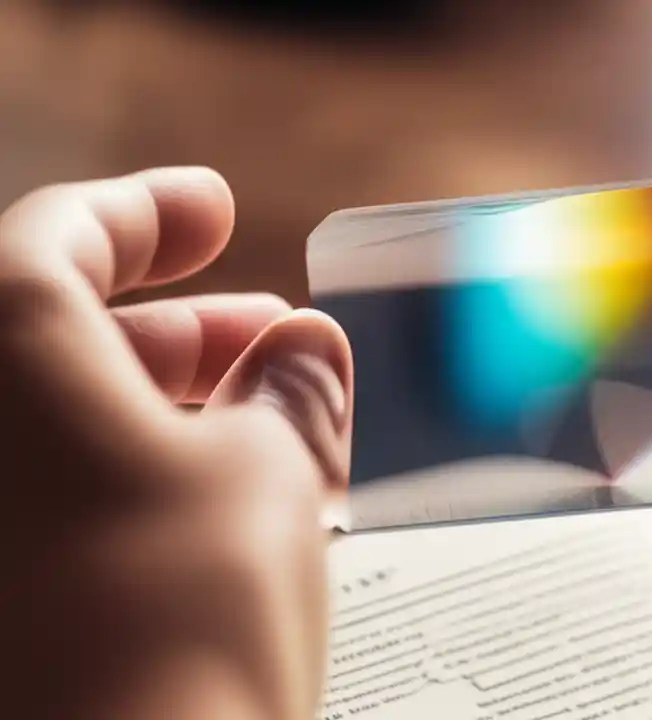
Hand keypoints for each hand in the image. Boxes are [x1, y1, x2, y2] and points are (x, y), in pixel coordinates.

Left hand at [0, 168, 351, 717]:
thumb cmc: (183, 623)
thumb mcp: (270, 480)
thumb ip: (291, 393)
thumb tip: (307, 348)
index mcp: (4, 355)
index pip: (62, 236)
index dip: (151, 211)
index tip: (217, 208)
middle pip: (55, 335)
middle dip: (178, 331)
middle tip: (270, 341)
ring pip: (53, 427)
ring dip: (160, 411)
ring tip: (266, 431)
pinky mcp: (3, 591)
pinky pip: (49, 503)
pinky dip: (122, 484)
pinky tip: (210, 514)